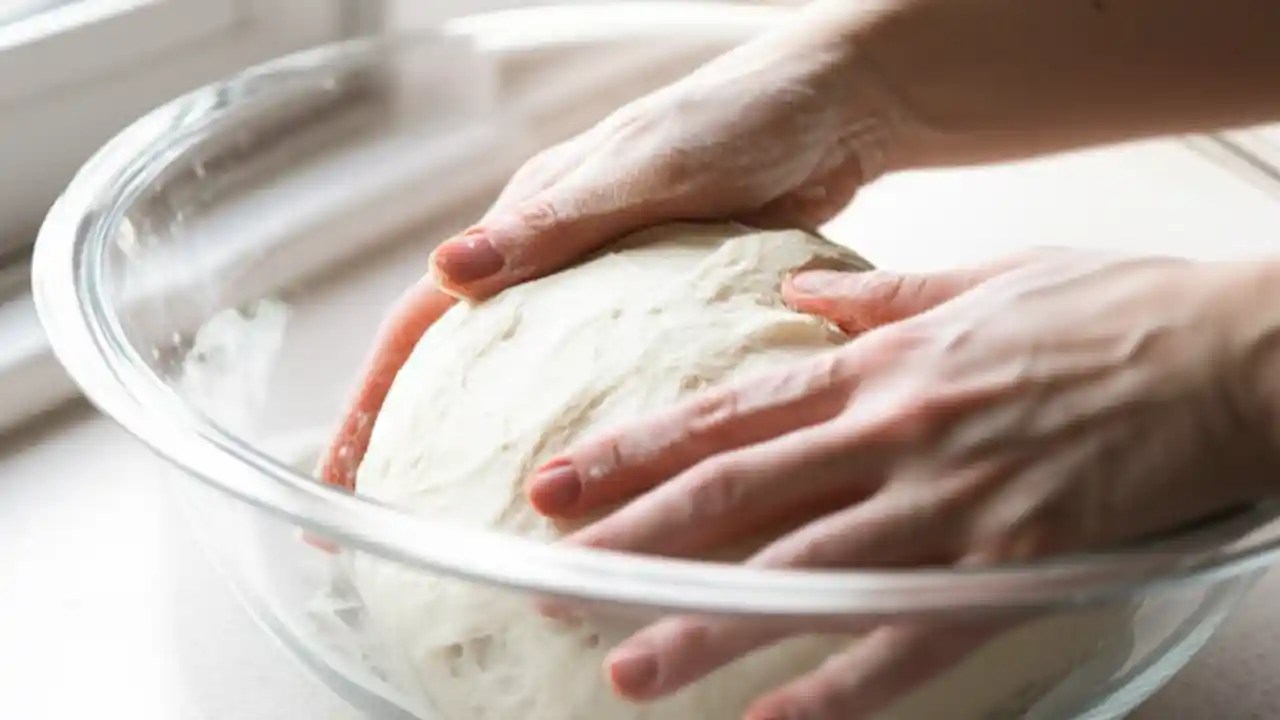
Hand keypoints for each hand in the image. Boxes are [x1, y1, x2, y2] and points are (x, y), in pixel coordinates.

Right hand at [319, 7, 905, 487]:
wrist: (834, 110)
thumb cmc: (743, 119)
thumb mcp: (650, 166)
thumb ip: (558, 220)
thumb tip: (449, 266)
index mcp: (528, 222)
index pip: (425, 319)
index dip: (373, 398)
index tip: (342, 478)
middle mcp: (551, 259)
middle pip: (457, 361)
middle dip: (410, 438)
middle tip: (390, 523)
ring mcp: (602, 290)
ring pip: (522, 379)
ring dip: (485, 444)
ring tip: (469, 525)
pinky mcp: (656, 311)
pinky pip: (594, 381)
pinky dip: (569, 430)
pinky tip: (582, 480)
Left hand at [526, 249, 1279, 718]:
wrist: (1231, 351)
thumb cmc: (1109, 310)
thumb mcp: (982, 278)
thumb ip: (879, 293)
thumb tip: (801, 290)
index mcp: (878, 366)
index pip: (727, 412)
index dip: (635, 450)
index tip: (558, 481)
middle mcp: (894, 433)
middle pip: (736, 492)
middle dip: (635, 538)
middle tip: (554, 577)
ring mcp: (949, 504)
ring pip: (801, 571)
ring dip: (706, 623)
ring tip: (626, 664)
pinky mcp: (1011, 566)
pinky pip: (907, 639)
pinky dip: (835, 687)